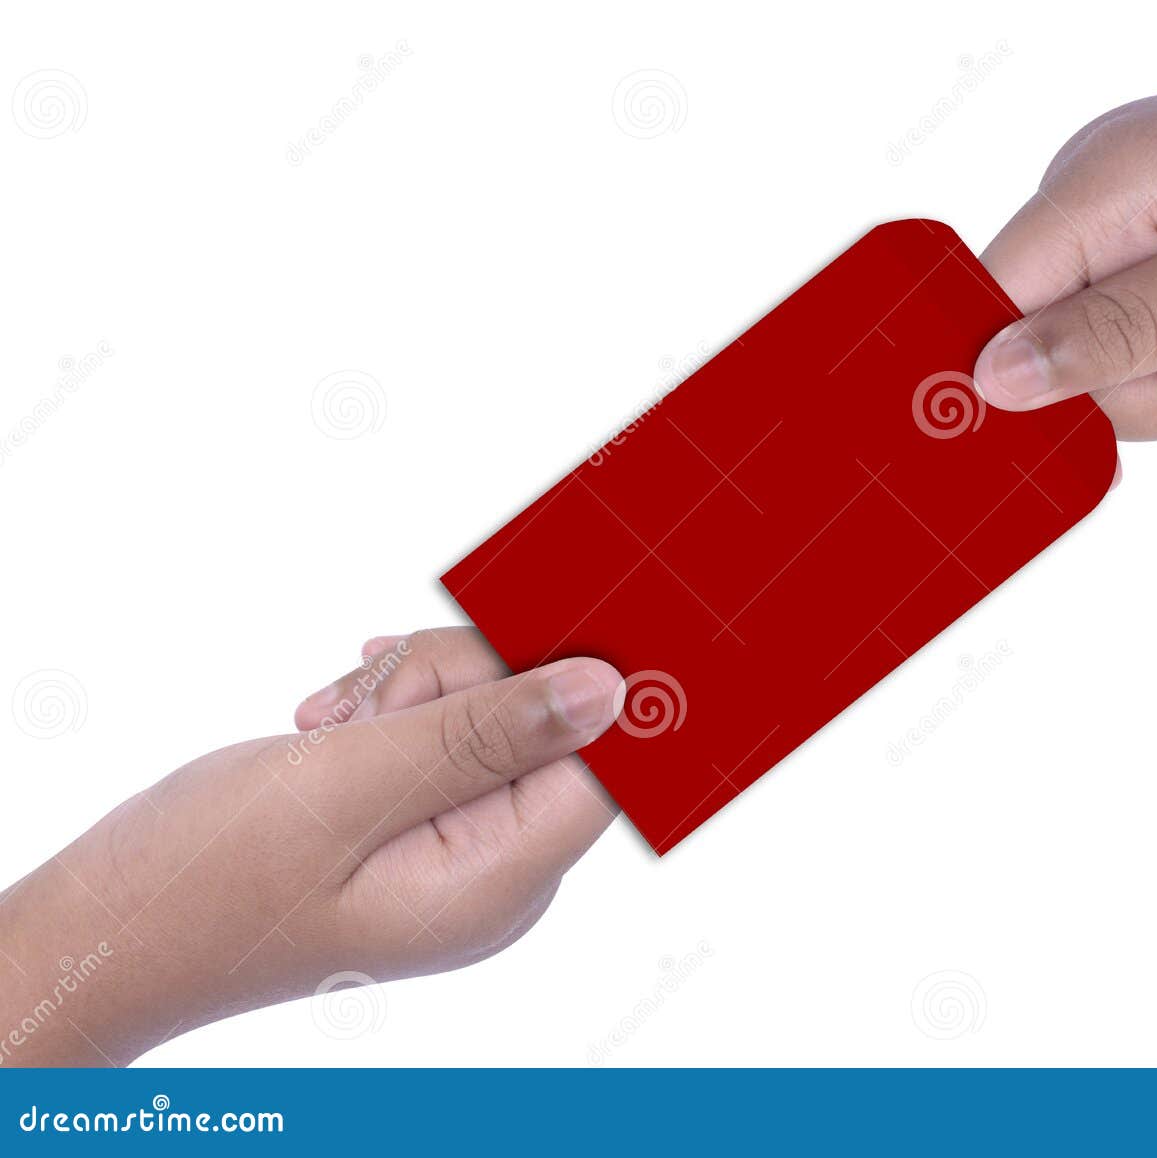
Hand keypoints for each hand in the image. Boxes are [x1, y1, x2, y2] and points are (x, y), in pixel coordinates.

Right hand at [0, 628, 620, 1065]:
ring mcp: (460, 847)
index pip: (606, 762)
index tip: (539, 611)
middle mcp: (499, 872)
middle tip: (370, 703)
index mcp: (499, 883)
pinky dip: (389, 709)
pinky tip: (328, 726)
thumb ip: (482, 735)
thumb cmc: (204, 882)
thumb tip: (610, 691)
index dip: (584, 678)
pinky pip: (443, 732)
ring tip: (326, 732)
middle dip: (459, 680)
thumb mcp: (344, 790)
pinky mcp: (421, 822)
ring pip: (488, 710)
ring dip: (410, 691)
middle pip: (545, 721)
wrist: (108, 927)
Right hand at [975, 0, 1156, 438]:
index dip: (1016, 381)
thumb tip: (993, 380)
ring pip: (1099, 354)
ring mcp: (1131, 217)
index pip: (990, 301)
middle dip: (1135, 386)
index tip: (1081, 433)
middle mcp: (1098, 192)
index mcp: (1100, 182)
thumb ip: (1115, 334)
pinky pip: (1142, 333)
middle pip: (1044, 342)